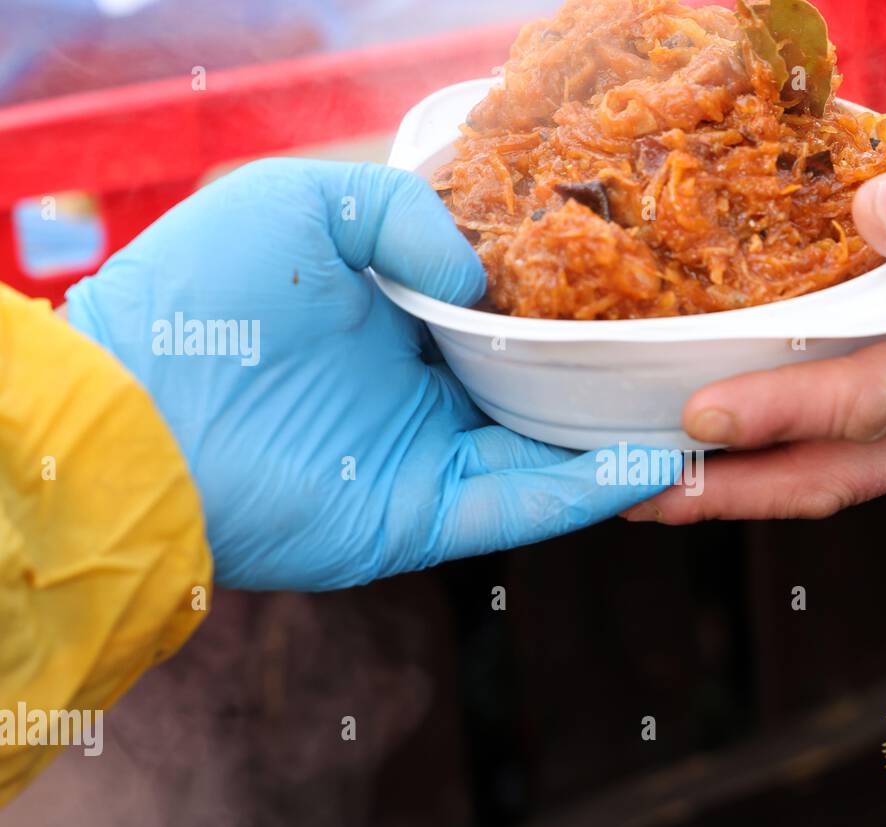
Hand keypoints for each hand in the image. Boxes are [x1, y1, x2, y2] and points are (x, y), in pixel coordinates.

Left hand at [68, 158, 665, 589]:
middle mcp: (422, 389)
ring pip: (549, 451)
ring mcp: (426, 457)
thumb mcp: (303, 201)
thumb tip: (482, 276)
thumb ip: (400, 210)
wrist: (135, 416)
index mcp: (398, 317)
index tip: (635, 279)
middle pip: (540, 385)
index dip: (567, 299)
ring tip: (700, 407)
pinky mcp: (423, 517)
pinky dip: (589, 489)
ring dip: (623, 436)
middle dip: (610, 373)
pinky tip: (655, 459)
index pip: (505, 311)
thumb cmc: (203, 296)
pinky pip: (522, 503)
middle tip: (688, 349)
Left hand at [626, 136, 885, 522]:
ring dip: (739, 498)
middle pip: (831, 475)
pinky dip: (774, 475)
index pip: (871, 399)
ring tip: (647, 493)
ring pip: (831, 487)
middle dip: (730, 492)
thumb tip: (874, 208)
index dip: (783, 411)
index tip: (698, 415)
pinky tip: (714, 464)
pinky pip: (844, 471)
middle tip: (633, 490)